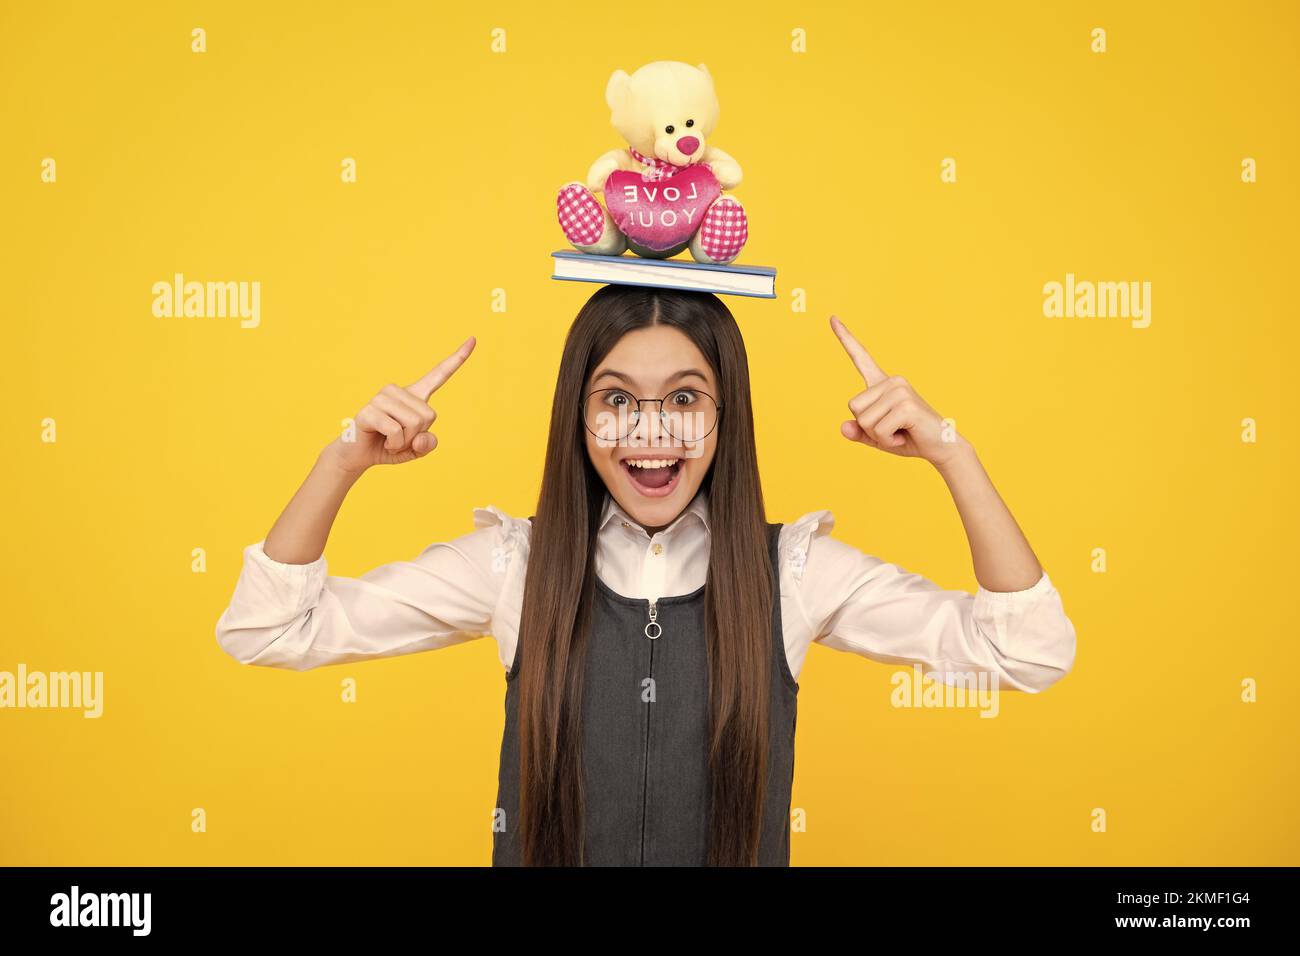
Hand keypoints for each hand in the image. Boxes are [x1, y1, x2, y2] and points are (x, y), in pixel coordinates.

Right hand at [325, 337, 475, 473]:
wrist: (359, 455)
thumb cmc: (388, 447)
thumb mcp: (416, 449)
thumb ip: (427, 445)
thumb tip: (421, 438)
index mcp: (414, 395)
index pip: (439, 374)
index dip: (457, 359)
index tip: (473, 339)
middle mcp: (398, 391)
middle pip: (428, 416)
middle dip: (416, 436)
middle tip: (398, 439)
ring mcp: (382, 398)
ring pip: (413, 423)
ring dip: (403, 442)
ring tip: (389, 440)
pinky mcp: (369, 410)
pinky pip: (396, 432)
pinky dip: (394, 445)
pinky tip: (383, 442)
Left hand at [830, 315, 968, 467]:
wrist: (942, 447)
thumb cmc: (909, 439)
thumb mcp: (877, 437)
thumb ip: (859, 432)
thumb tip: (844, 427)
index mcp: (883, 384)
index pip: (860, 357)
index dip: (845, 338)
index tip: (832, 318)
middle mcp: (892, 381)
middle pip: (854, 407)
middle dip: (868, 427)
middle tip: (892, 429)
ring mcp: (899, 390)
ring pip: (864, 420)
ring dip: (879, 436)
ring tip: (900, 432)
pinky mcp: (906, 404)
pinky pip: (878, 430)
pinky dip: (887, 441)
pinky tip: (904, 435)